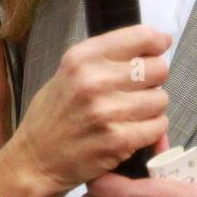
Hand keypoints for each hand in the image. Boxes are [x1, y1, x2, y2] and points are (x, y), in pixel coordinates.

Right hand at [12, 24, 171, 192]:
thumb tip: (156, 43)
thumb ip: (107, 58)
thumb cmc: (54, 115)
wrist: (35, 159)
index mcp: (82, 57)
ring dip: (152, 108)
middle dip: (153, 79)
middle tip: (137, 90)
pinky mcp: (118, 140)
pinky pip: (158, 127)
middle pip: (158, 69)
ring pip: (161, 99)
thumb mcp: (69, 72)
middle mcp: (94, 80)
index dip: (156, 42)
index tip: (160, 46)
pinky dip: (151, 130)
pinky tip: (131, 131)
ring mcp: (107, 111)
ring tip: (130, 114)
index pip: (141, 37)